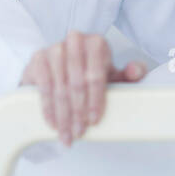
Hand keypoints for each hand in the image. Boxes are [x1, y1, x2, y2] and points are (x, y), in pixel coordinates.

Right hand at [20, 31, 145, 145]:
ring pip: (59, 88)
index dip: (95, 100)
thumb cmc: (91, 71)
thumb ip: (130, 74)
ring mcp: (55, 48)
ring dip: (63, 115)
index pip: (96, 75)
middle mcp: (75, 40)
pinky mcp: (39, 57)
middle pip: (76, 83)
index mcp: (97, 43)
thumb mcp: (112, 73)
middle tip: (80, 132)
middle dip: (78, 112)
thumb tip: (135, 70)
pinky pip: (43, 87)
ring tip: (67, 134)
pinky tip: (53, 123)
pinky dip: (48, 108)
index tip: (94, 120)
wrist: (61, 64)